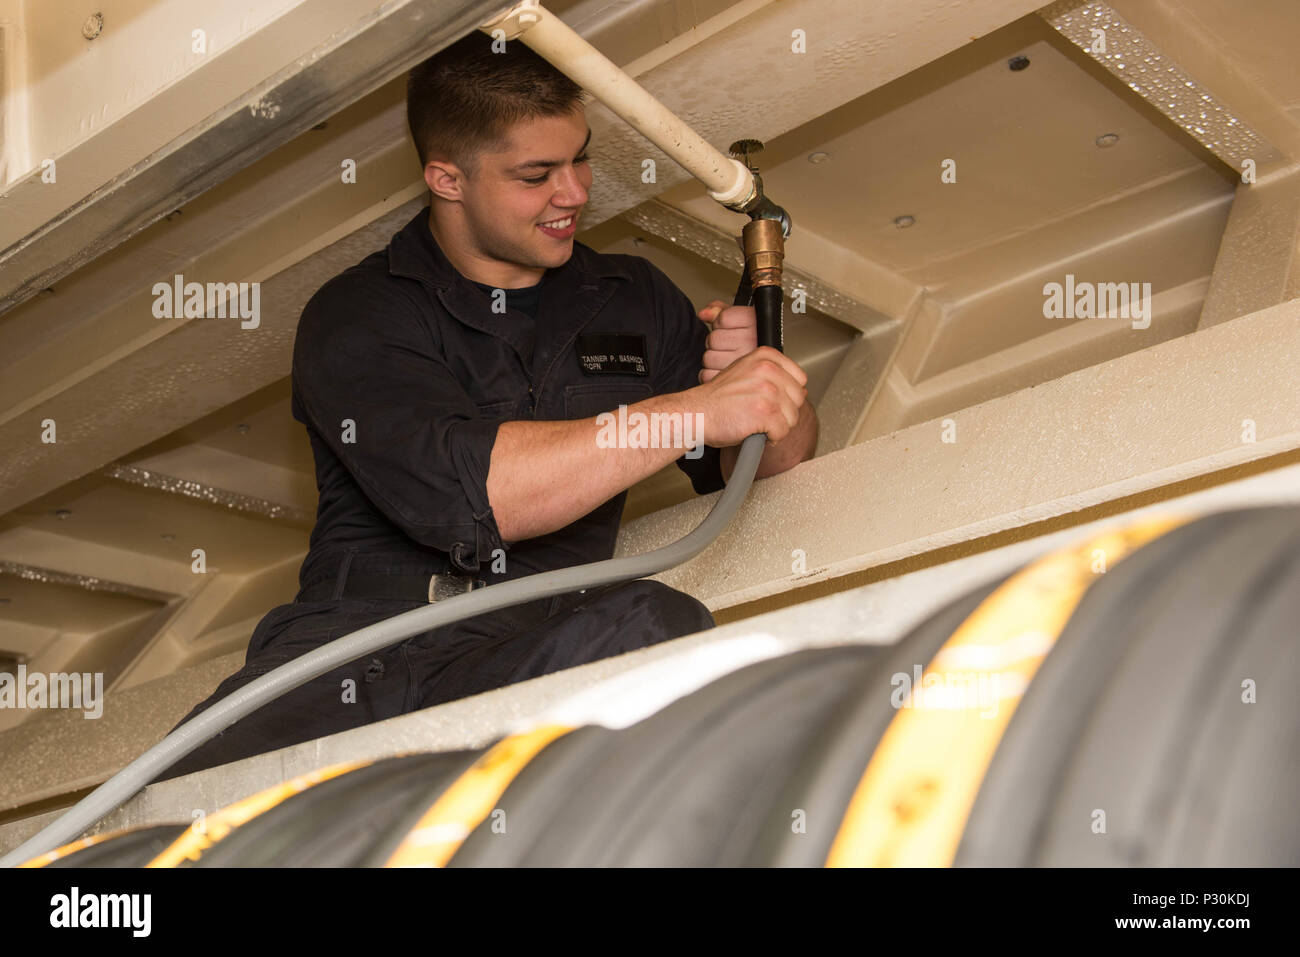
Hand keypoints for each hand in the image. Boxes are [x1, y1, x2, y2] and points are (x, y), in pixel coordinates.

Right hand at [690, 346, 807, 446]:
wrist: (696, 413)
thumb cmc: (716, 398)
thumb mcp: (745, 372)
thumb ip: (771, 375)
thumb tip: (798, 389)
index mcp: (766, 356)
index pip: (799, 378)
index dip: (788, 395)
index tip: (772, 401)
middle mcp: (768, 370)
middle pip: (798, 399)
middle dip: (784, 412)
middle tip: (763, 415)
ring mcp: (767, 391)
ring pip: (792, 417)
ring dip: (777, 426)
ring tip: (758, 423)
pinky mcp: (765, 413)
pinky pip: (782, 432)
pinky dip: (772, 438)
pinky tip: (757, 432)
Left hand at [697, 299, 756, 382]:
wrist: (775, 369)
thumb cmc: (757, 343)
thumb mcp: (744, 320)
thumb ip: (722, 312)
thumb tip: (703, 314)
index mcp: (755, 323)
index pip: (722, 318)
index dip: (721, 323)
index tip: (730, 328)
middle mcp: (751, 342)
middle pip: (713, 338)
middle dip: (717, 342)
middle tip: (730, 346)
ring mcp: (744, 363)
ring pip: (709, 357)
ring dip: (714, 359)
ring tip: (729, 359)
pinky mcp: (735, 382)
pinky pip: (707, 375)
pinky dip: (711, 374)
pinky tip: (724, 371)